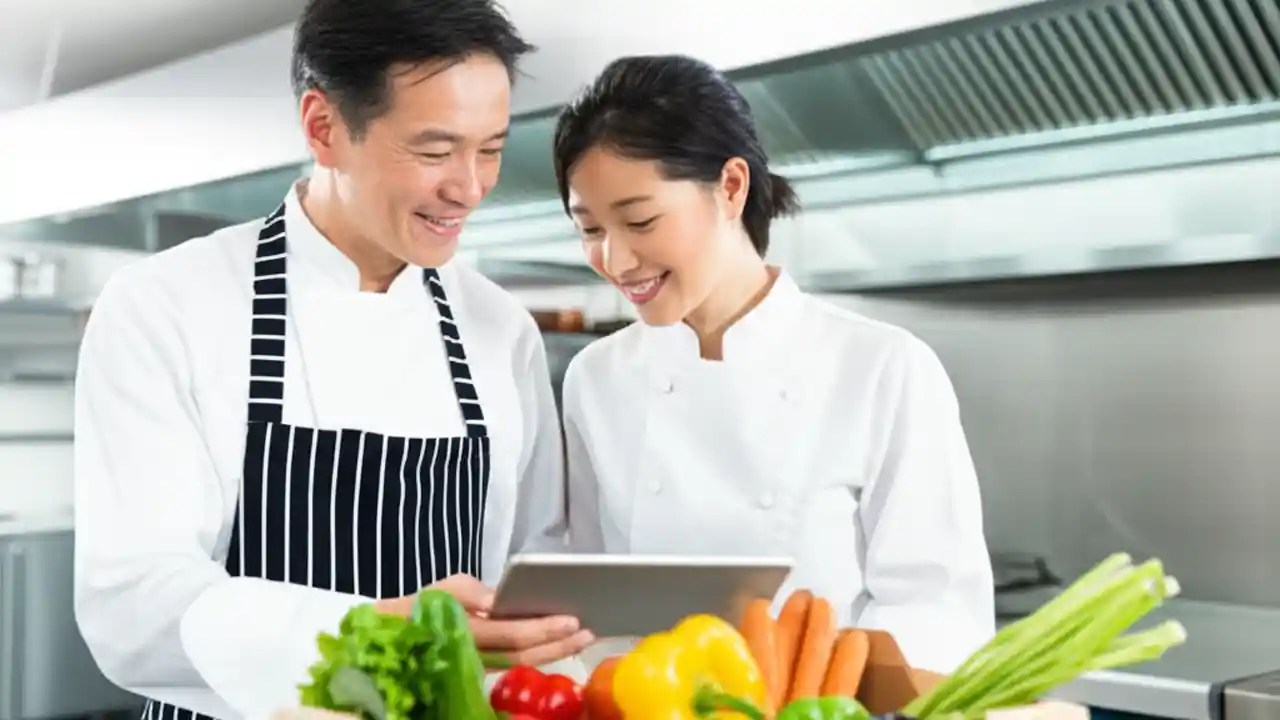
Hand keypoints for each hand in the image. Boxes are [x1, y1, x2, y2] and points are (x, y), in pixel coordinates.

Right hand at [376, 574, 594, 666]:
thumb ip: (472, 591)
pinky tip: (560, 645)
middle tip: (588, 630)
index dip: (543, 629)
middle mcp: (476, 653)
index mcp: (466, 629)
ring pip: (523, 663)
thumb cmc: (421, 605)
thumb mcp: (443, 588)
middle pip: (524, 654)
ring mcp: (480, 664)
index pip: (512, 633)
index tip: (571, 620)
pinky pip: (516, 663)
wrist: (391, 636)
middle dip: (558, 644)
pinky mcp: (482, 667)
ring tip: (581, 638)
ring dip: (554, 653)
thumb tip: (497, 599)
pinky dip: (540, 655)